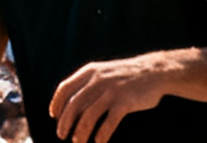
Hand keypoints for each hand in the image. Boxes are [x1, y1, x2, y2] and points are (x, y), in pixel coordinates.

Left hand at [48, 55, 167, 142]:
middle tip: (62, 136)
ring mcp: (111, 91)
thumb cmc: (125, 76)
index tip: (54, 117)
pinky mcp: (125, 102)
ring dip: (81, 131)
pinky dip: (102, 134)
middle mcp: (97, 80)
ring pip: (89, 115)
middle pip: (74, 104)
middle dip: (66, 122)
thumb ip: (87, 84)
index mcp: (89, 72)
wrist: (153, 72)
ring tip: (78, 142)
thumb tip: (70, 105)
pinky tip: (99, 142)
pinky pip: (109, 121)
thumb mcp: (103, 72)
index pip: (65, 88)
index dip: (57, 103)